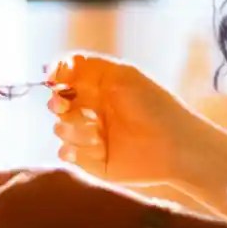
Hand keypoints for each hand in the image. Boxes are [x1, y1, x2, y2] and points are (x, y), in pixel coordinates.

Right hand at [50, 53, 209, 185]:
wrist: (176, 146)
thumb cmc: (153, 105)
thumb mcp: (121, 74)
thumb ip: (84, 65)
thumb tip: (50, 69)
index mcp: (100, 90)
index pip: (65, 81)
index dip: (56, 80)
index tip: (54, 80)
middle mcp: (94, 112)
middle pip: (58, 105)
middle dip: (59, 104)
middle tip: (63, 105)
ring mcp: (92, 138)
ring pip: (61, 129)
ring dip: (75, 129)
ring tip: (98, 134)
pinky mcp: (93, 162)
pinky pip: (66, 154)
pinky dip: (75, 151)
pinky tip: (96, 147)